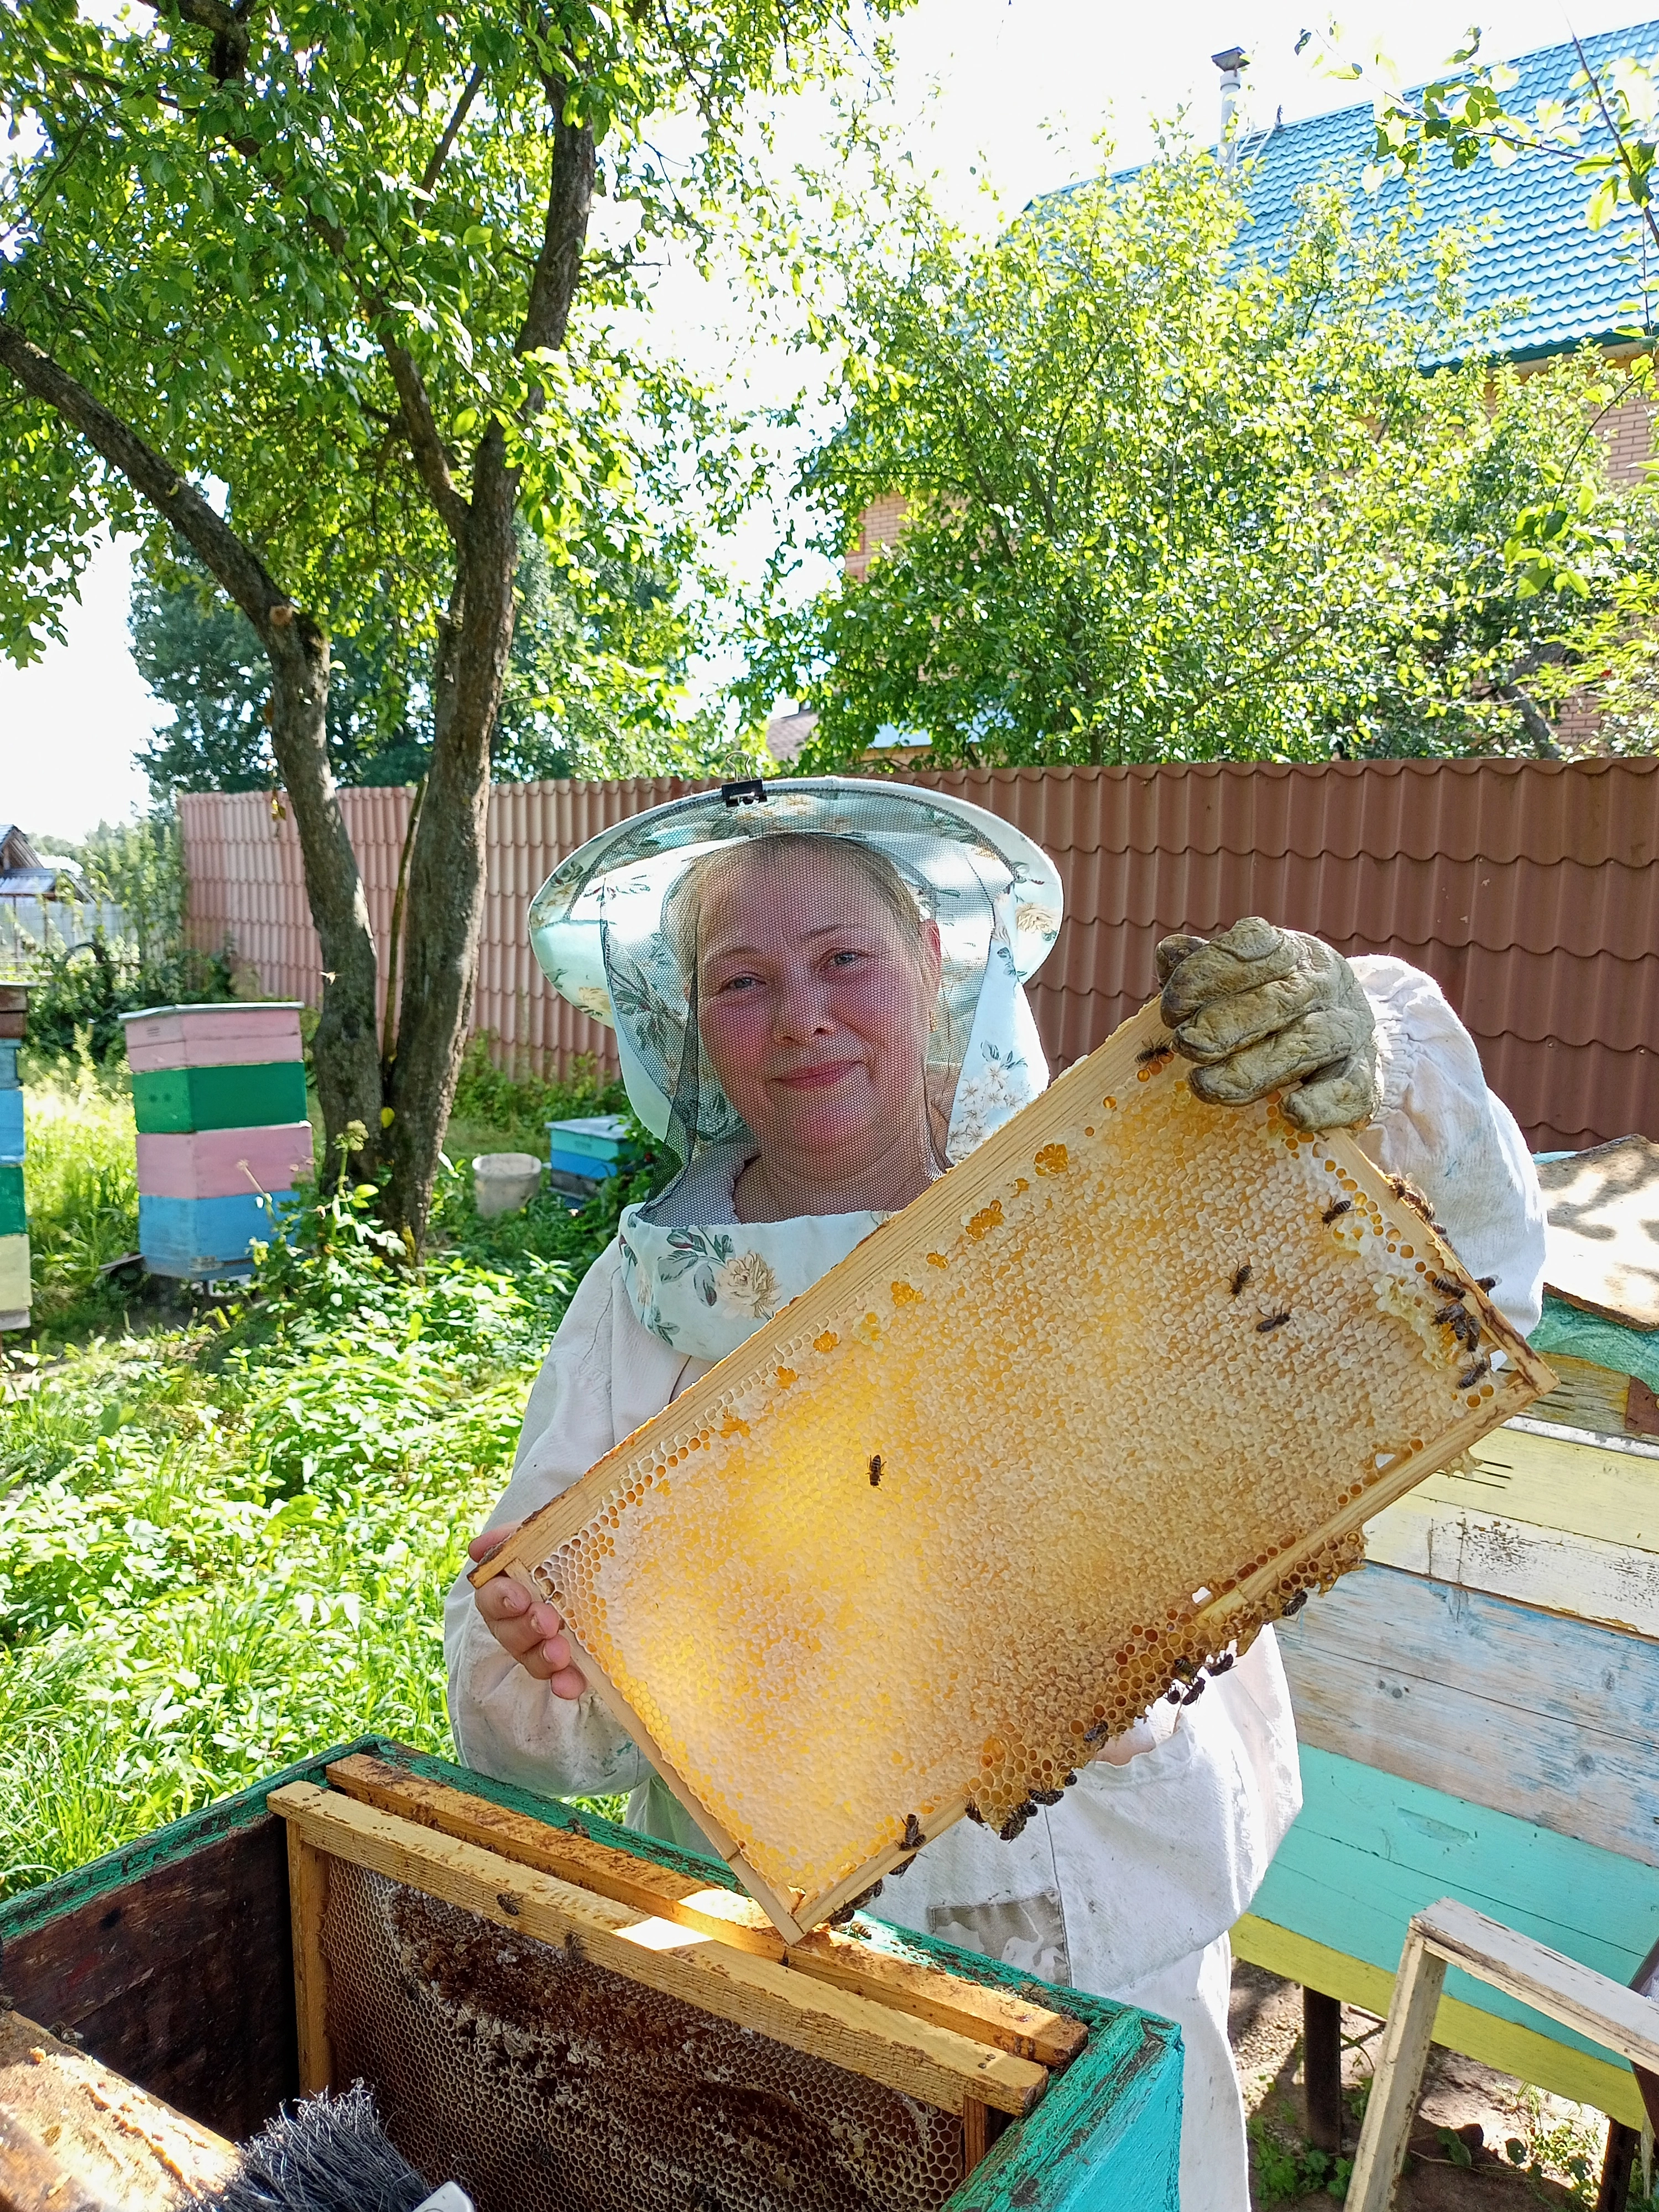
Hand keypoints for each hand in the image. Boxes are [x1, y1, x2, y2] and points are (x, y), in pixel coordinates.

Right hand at [468, 1524, 586, 1699]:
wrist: (606, 1552)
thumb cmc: (565, 1541)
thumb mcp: (542, 1531)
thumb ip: (513, 1536)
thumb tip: (478, 1547)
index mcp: (506, 1586)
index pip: (490, 1596)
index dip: (500, 1598)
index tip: (519, 1596)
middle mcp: (516, 1619)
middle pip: (508, 1632)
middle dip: (525, 1628)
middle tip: (547, 1621)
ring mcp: (540, 1643)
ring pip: (530, 1657)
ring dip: (543, 1657)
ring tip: (561, 1653)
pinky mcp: (566, 1660)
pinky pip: (559, 1677)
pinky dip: (564, 1683)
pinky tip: (572, 1684)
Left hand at [1155, 918, 1380, 1131]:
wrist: (1344, 1037)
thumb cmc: (1272, 1006)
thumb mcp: (1241, 977)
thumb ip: (1203, 967)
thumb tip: (1170, 953)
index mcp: (1293, 951)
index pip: (1255, 947)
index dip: (1209, 974)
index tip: (1172, 1007)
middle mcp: (1326, 985)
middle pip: (1279, 1000)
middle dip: (1225, 1025)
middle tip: (1186, 1045)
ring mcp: (1349, 1030)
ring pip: (1306, 1045)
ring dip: (1252, 1069)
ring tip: (1203, 1085)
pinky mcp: (1366, 1077)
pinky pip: (1349, 1089)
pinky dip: (1322, 1103)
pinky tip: (1289, 1111)